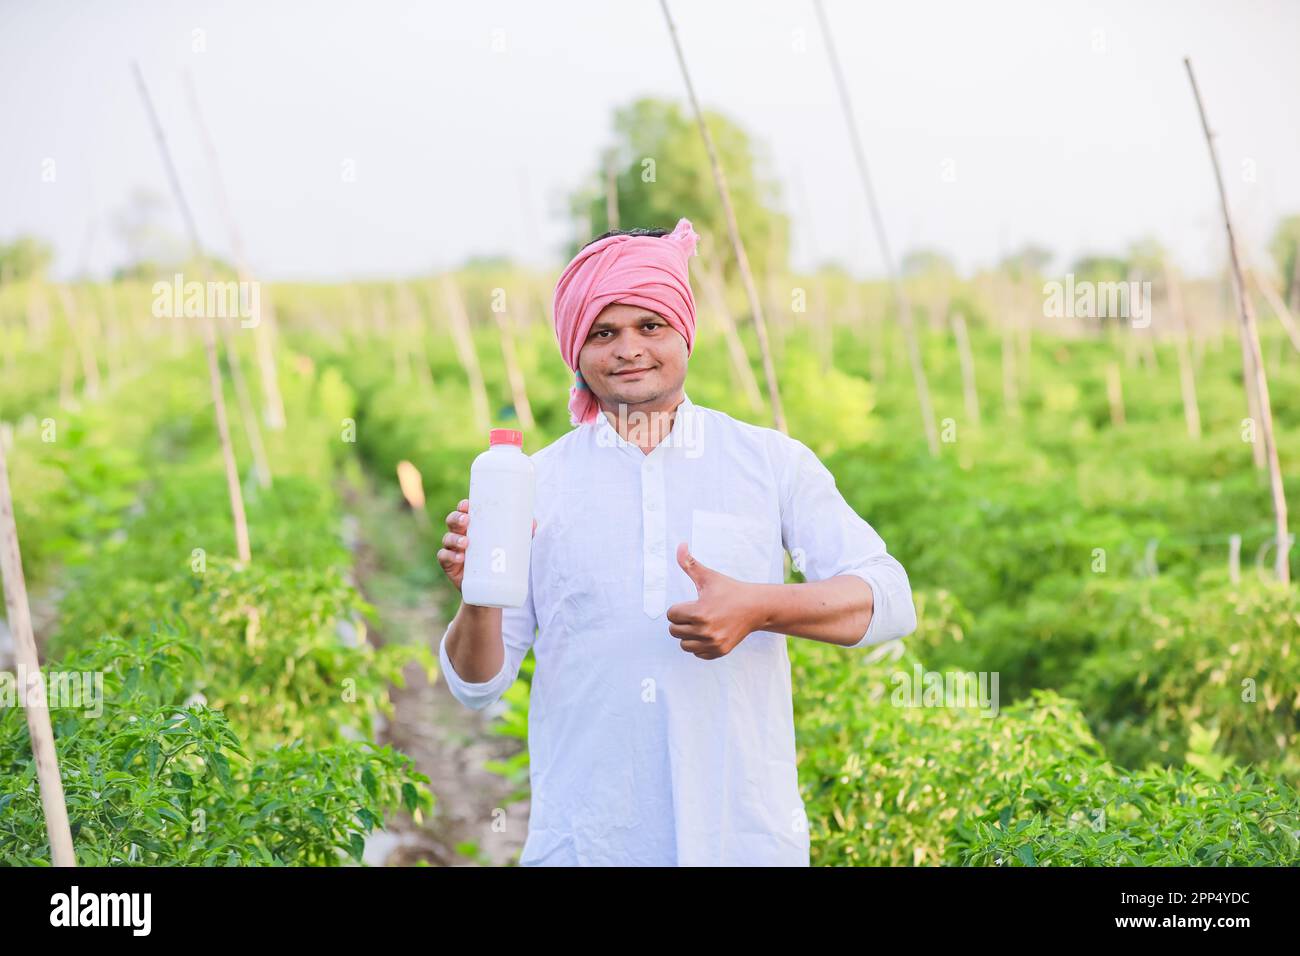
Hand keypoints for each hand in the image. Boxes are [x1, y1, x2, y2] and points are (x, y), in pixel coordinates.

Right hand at [437, 498, 536, 591]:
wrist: (488, 593)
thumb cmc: (499, 562)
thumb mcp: (512, 548)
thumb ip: (522, 535)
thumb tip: (533, 523)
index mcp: (473, 527)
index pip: (464, 511)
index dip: (463, 506)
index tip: (467, 504)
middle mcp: (460, 535)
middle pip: (452, 521)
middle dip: (457, 518)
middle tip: (466, 520)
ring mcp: (453, 550)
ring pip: (448, 538)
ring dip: (454, 538)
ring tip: (466, 543)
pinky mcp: (449, 565)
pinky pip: (444, 557)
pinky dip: (450, 555)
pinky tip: (459, 557)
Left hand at [666, 542, 765, 659]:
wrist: (756, 607)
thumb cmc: (730, 590)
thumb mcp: (709, 577)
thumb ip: (690, 563)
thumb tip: (680, 545)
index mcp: (699, 612)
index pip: (671, 615)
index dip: (678, 608)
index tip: (692, 603)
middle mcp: (705, 630)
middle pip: (674, 630)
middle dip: (681, 621)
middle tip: (696, 613)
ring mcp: (713, 643)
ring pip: (683, 644)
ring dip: (688, 635)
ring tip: (701, 623)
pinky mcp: (720, 651)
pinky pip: (697, 653)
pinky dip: (699, 645)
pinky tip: (708, 632)